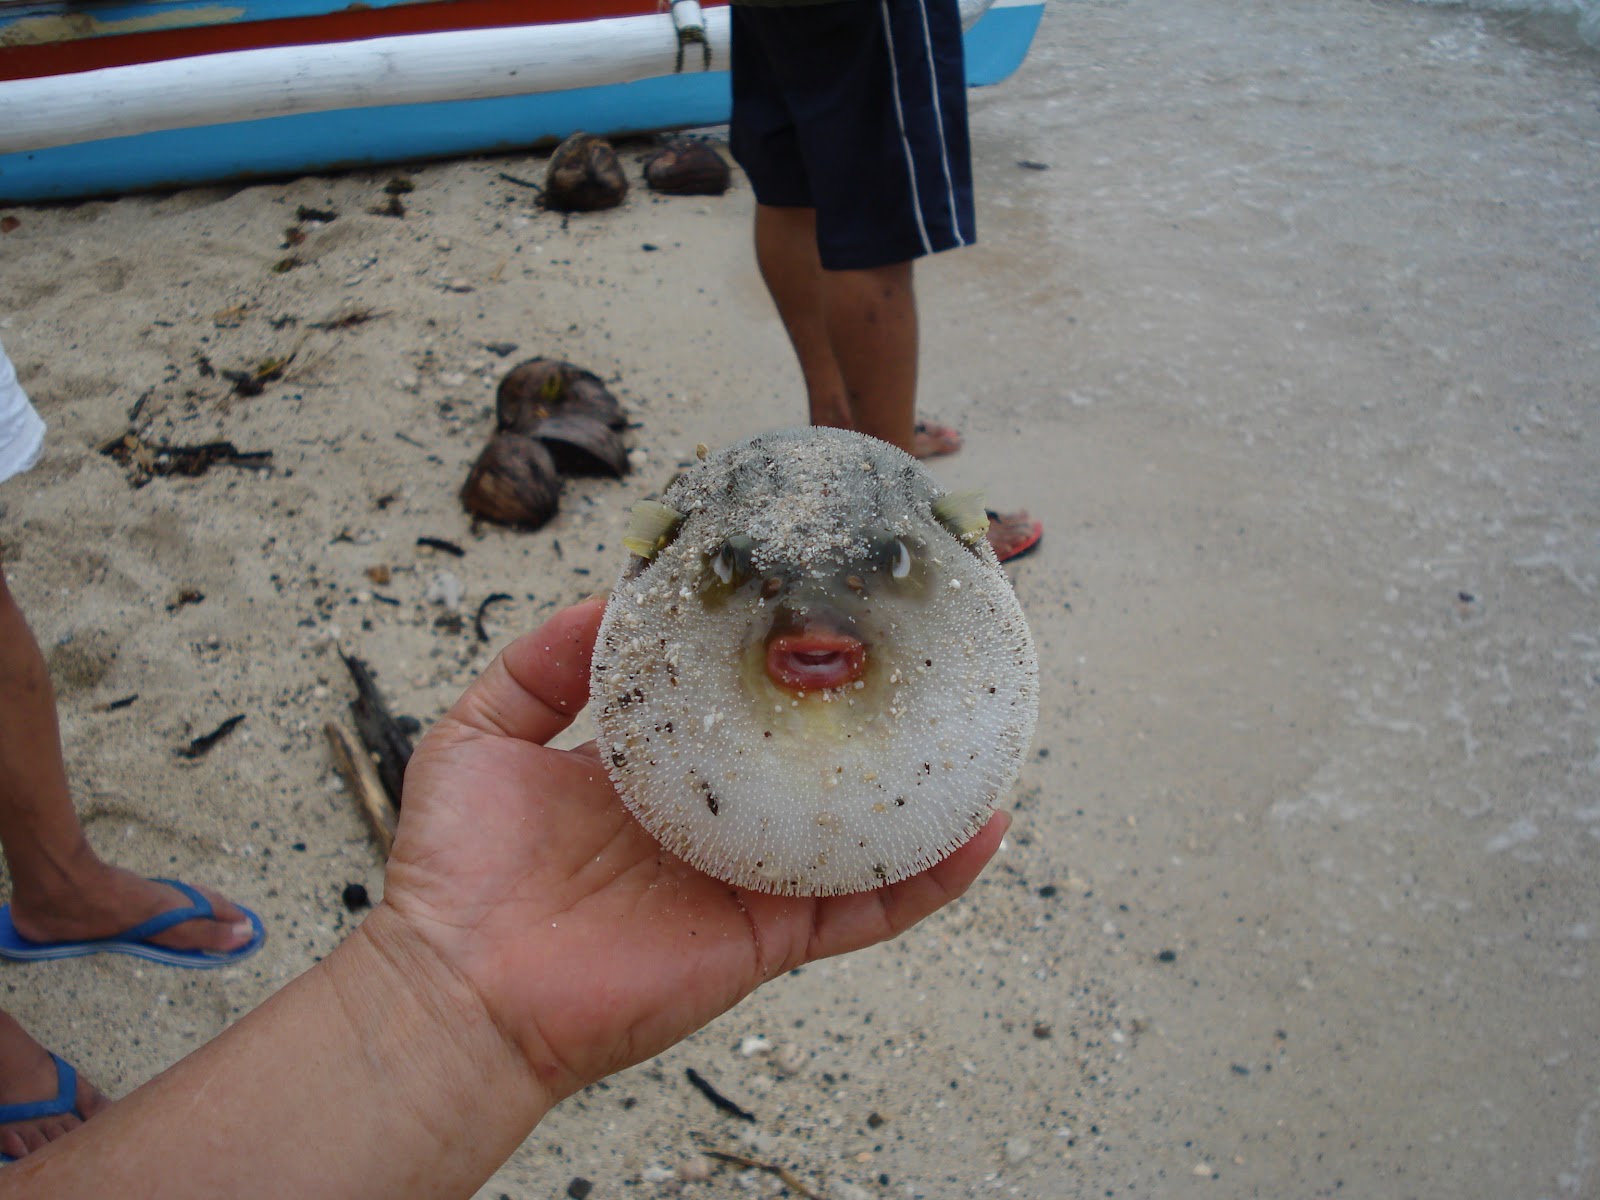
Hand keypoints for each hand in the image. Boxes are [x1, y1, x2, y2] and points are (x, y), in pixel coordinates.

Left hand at [378, 594, 1007, 1101]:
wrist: (456, 986)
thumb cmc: (457, 868)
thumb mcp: (482, 730)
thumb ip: (539, 664)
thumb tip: (611, 600)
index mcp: (652, 774)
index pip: (730, 711)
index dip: (775, 666)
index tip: (820, 610)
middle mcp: (710, 823)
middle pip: (804, 764)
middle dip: (862, 720)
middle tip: (920, 662)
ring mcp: (744, 881)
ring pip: (853, 832)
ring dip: (919, 793)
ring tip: (979, 736)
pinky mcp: (766, 938)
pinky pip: (862, 909)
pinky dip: (928, 878)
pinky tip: (981, 831)